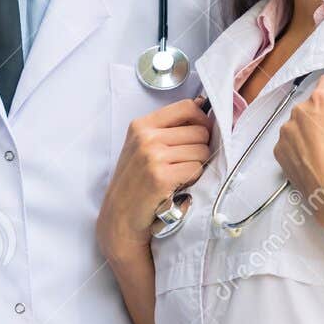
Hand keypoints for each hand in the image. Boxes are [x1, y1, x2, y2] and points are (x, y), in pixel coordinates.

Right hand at [96, 98, 211, 261]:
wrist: (120, 215)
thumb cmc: (135, 181)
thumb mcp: (142, 146)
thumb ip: (168, 129)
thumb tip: (203, 108)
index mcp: (141, 125)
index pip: (187, 107)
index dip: (202, 119)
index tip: (202, 132)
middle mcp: (146, 137)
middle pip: (200, 131)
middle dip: (200, 147)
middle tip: (185, 162)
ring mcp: (153, 156)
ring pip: (202, 150)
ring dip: (197, 165)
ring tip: (179, 175)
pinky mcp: (162, 177)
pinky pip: (197, 169)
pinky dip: (193, 179)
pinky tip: (178, 185)